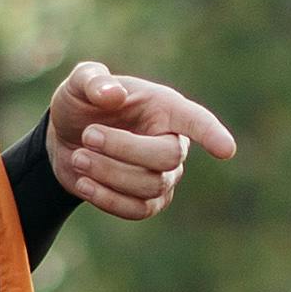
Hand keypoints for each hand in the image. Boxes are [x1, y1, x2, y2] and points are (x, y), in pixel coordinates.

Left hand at [42, 59, 239, 219]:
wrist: (64, 139)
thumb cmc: (81, 105)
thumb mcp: (78, 84)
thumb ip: (92, 81)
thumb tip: (113, 95)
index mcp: (165, 108)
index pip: (196, 120)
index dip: (212, 134)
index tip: (226, 150)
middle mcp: (173, 142)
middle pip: (168, 157)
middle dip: (124, 149)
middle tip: (87, 135)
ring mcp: (164, 176)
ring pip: (150, 186)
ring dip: (108, 172)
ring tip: (78, 157)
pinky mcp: (148, 202)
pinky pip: (138, 210)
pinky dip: (107, 199)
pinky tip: (84, 183)